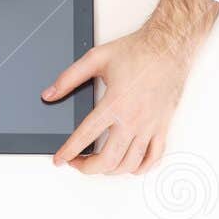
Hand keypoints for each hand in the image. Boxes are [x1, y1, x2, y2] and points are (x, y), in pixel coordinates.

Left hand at [43, 0, 218, 174]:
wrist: (168, 47)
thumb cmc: (138, 51)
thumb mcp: (96, 58)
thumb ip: (69, 78)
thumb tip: (50, 94)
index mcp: (114, 103)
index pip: (85, 136)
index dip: (69, 151)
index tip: (60, 159)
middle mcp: (133, 119)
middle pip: (108, 159)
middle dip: (87, 168)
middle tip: (77, 163)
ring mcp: (149, 126)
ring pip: (130, 163)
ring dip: (110, 170)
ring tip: (99, 164)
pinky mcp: (162, 126)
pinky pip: (154, 157)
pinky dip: (140, 168)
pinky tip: (129, 165)